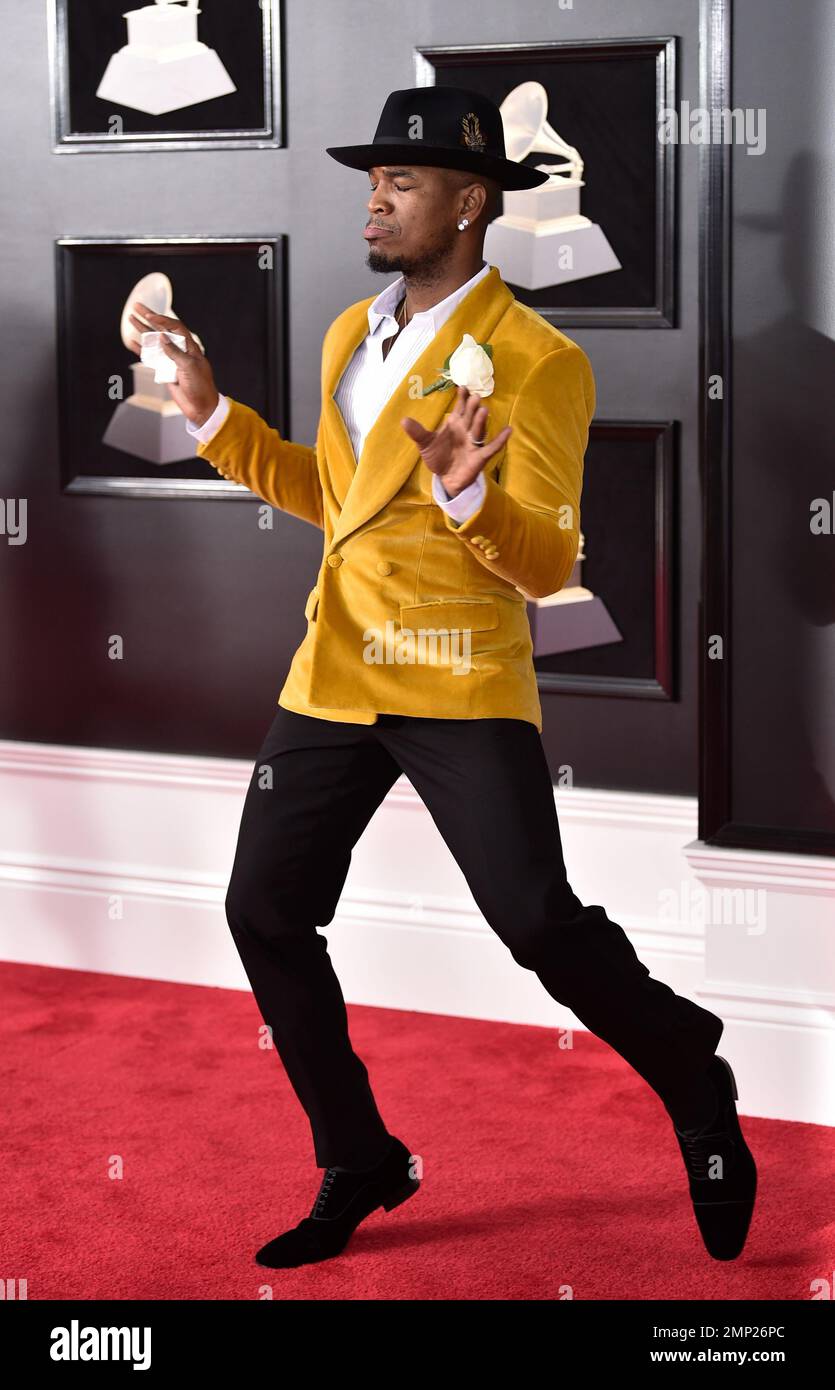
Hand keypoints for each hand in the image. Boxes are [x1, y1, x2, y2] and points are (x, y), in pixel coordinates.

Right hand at [126, 302, 218, 425]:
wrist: (200, 407)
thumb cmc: (200, 386)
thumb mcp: (189, 367)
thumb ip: (174, 352)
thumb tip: (161, 337)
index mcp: (190, 347)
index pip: (175, 327)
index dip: (163, 320)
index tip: (151, 317)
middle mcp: (179, 350)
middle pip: (162, 329)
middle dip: (149, 317)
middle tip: (136, 306)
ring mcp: (170, 359)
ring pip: (154, 341)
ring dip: (142, 330)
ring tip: (131, 318)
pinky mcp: (164, 370)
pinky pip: (150, 357)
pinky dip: (141, 350)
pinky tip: (132, 342)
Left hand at [401, 384, 511, 496]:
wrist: (446, 478)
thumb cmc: (439, 457)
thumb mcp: (425, 444)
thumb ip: (417, 433)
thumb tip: (403, 420)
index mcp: (454, 424)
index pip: (459, 408)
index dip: (461, 398)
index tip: (462, 387)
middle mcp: (466, 430)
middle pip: (470, 416)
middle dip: (472, 407)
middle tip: (475, 396)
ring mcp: (473, 443)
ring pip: (479, 430)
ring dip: (481, 421)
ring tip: (483, 410)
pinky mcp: (479, 457)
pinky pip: (491, 448)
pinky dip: (500, 440)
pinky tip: (508, 430)